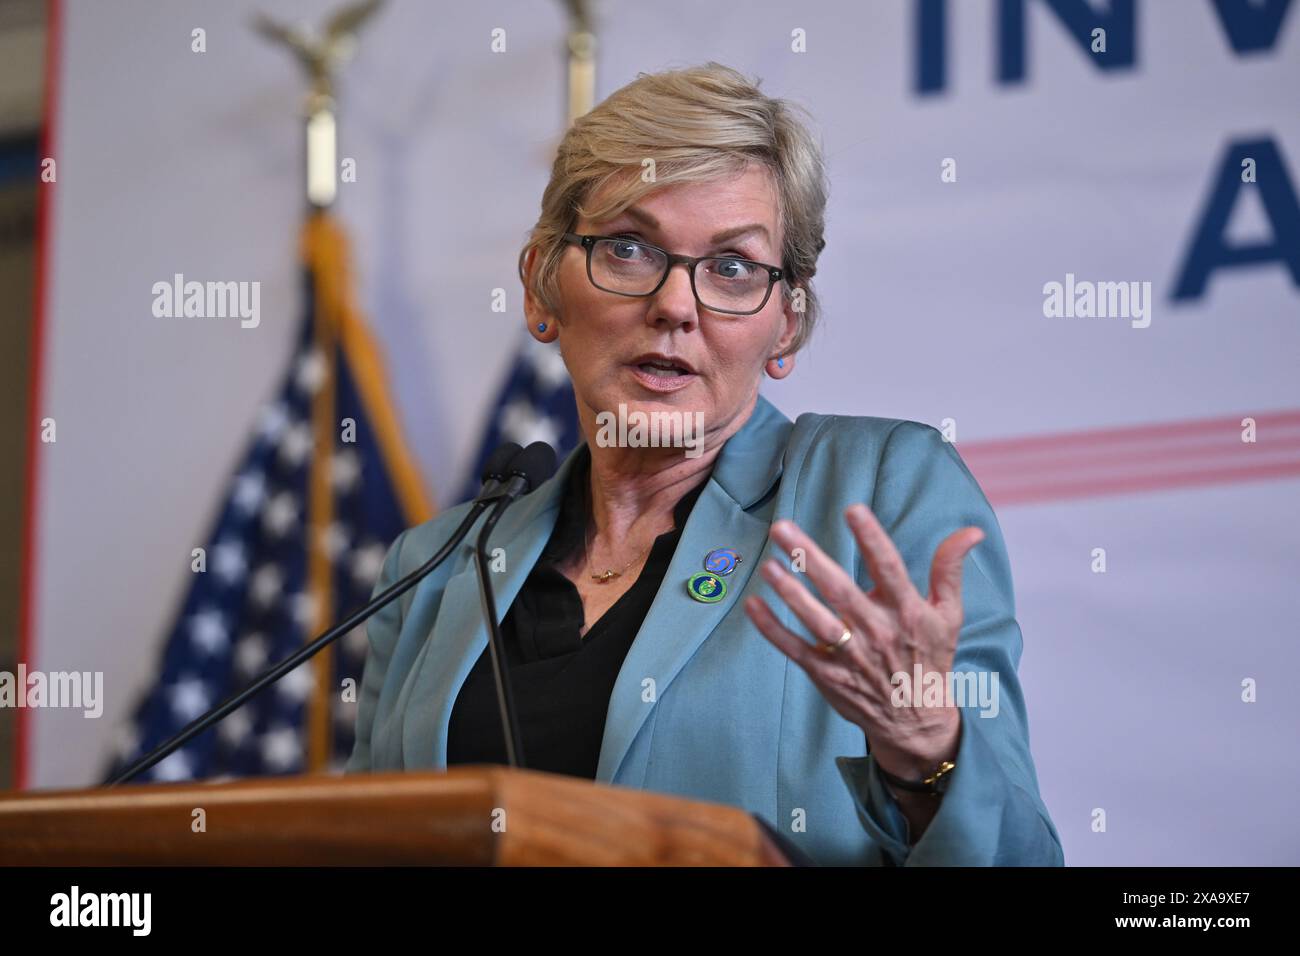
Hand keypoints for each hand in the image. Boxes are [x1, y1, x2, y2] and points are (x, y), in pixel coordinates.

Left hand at [742, 504, 983, 781]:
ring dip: (790, 593)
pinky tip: (752, 605)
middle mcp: (877, 632)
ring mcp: (850, 656)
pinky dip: (772, 629)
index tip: (853, 510)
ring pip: (816, 620)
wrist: (917, 723)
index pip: (889, 569)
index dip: (872, 540)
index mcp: (908, 612)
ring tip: (768, 565)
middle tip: (782, 527)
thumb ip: (949, 570)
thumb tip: (970, 532)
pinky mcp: (828, 675)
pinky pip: (795, 649)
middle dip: (810, 557)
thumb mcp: (948, 615)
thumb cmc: (930, 658)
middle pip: (840, 590)